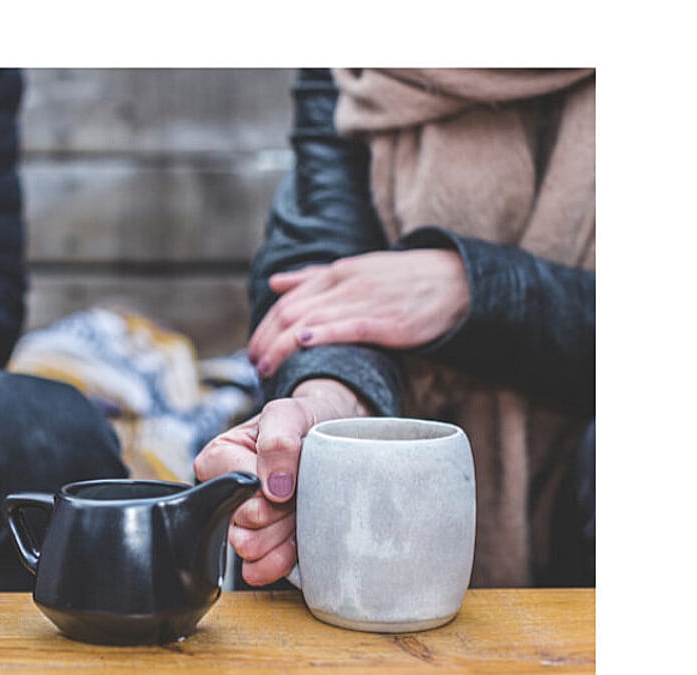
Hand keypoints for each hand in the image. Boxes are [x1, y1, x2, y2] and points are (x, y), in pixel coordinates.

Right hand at [194, 379, 368, 584]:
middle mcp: (225, 494)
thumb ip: (278, 441)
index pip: (236, 491)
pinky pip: (260, 569)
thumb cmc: (305, 421)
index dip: (269, 491)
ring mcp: (244, 523)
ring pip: (251, 549)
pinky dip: (282, 560)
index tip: (291, 479)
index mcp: (219, 459)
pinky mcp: (262, 546)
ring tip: (300, 513)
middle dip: (279, 514)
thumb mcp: (290, 413)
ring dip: (282, 535)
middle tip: (300, 494)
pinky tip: (297, 544)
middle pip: (242, 525)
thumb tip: (274, 488)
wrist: (335, 436)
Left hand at [248, 249, 469, 377]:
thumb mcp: (356, 270)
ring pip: (310, 320)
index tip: (253, 351)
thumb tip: (275, 283)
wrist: (457, 281)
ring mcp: (366, 301)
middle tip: (254, 365)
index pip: (287, 301)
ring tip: (267, 369)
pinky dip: (322, 333)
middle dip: (266, 340)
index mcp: (337, 273)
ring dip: (282, 346)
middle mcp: (346, 284)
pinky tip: (302, 344)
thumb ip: (313, 277)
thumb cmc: (403, 279)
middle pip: (290, 312)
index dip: (264, 327)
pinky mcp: (387, 320)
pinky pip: (348, 326)